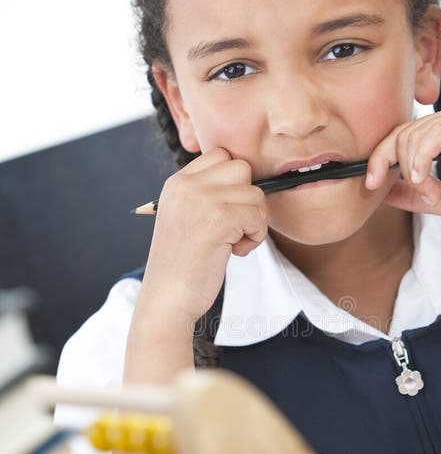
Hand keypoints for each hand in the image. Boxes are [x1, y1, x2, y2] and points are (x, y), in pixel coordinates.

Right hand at [140, 147, 267, 322]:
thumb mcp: (186, 218)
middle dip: (247, 198)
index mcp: (177, 182)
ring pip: (255, 193)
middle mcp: (187, 185)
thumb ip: (207, 195)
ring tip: (232, 243)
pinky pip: (258, 216)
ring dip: (253, 221)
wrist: (168, 298)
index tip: (226, 212)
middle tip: (234, 228)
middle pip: (241, 168)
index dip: (233, 183)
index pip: (220, 155)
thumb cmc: (183, 265)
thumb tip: (248, 182)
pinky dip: (255, 237)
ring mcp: (202, 200)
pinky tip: (235, 252)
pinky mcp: (219, 219)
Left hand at [367, 102, 440, 237]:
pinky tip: (425, 180)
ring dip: (413, 170)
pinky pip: (433, 135)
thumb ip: (410, 192)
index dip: (380, 158)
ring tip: (430, 193)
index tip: (371, 184)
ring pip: (414, 134)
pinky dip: (421, 161)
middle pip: (401, 133)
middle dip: (396, 167)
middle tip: (420, 194)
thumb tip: (379, 190)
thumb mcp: (438, 199)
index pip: (399, 135)